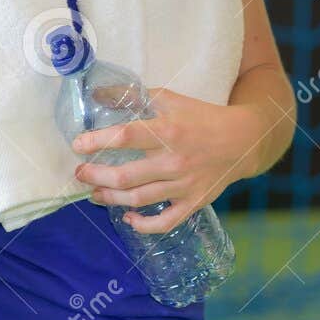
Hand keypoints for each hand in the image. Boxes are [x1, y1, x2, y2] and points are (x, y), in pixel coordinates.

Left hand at [71, 89, 262, 233]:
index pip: (125, 136)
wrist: (241, 141)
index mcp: (167, 131)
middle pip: (125, 176)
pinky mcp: (193, 202)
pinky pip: (165, 222)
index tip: (78, 145)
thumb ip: (134, 96)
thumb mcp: (170, 99)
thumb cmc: (201, 117)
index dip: (97, 141)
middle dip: (95, 176)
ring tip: (95, 194)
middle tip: (80, 173)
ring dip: (109, 198)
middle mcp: (173, 160)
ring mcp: (183, 185)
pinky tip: (128, 218)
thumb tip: (98, 95)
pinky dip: (143, 225)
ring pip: (138, 199)